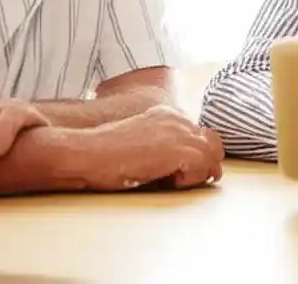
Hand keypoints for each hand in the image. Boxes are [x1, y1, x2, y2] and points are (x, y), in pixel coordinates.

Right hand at [61, 105, 224, 190]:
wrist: (85, 153)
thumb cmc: (105, 155)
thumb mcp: (141, 143)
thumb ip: (164, 147)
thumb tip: (183, 168)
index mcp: (168, 115)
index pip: (200, 134)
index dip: (194, 155)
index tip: (176, 171)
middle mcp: (177, 119)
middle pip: (213, 142)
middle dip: (205, 163)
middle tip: (184, 180)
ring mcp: (179, 133)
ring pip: (212, 154)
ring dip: (199, 172)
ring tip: (174, 181)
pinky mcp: (178, 150)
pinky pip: (203, 166)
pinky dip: (191, 179)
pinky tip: (169, 182)